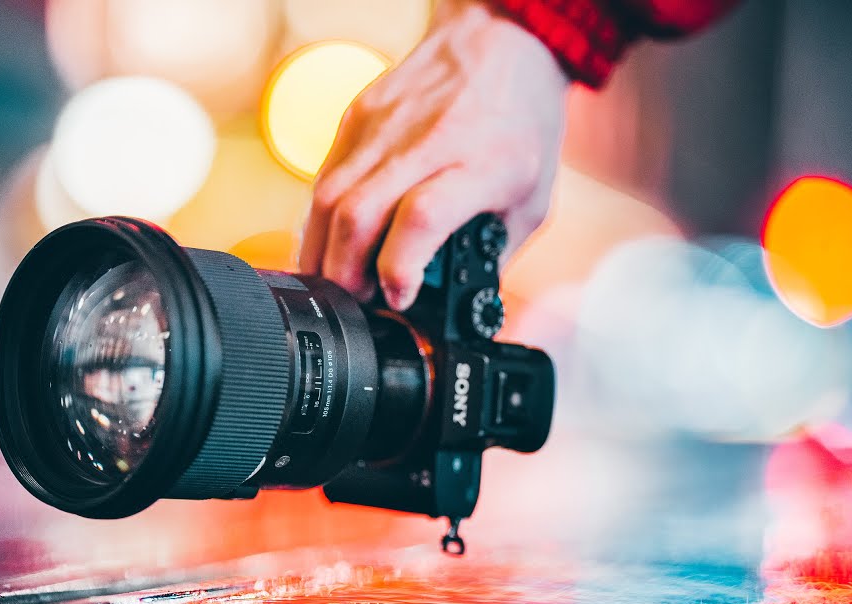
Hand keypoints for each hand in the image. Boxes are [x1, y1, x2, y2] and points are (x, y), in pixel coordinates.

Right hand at [299, 0, 567, 309]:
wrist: (500, 41)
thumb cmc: (519, 126)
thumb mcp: (529, 202)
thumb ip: (492, 258)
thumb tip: (457, 314)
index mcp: (483, 164)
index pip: (421, 217)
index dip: (398, 268)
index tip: (397, 297)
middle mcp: (427, 141)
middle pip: (357, 215)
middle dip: (345, 274)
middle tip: (356, 302)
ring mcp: (384, 125)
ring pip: (327, 199)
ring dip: (323, 252)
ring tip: (338, 281)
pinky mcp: (357, 116)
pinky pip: (324, 178)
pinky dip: (321, 221)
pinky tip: (333, 242)